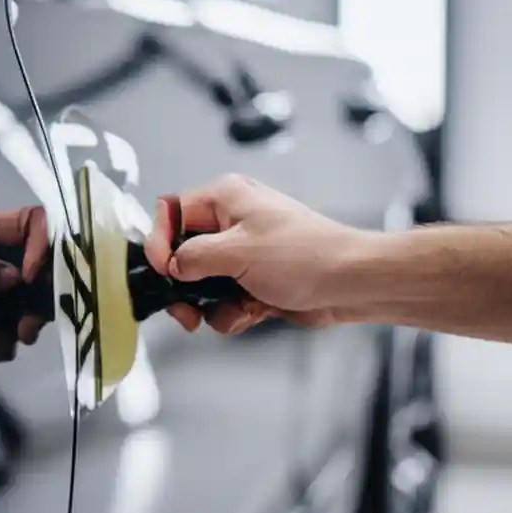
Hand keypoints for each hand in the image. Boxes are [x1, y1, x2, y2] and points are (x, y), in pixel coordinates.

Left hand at [0, 205, 50, 363]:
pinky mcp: (0, 316)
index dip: (40, 244)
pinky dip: (8, 340)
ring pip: (35, 299)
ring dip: (26, 324)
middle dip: (38, 298)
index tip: (32, 278)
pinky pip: (20, 325)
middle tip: (29, 323)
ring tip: (12, 338)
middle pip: (42, 264)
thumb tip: (16, 276)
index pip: (29, 221)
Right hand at [143, 174, 367, 333]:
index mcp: (225, 198)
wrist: (351, 283)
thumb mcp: (237, 252)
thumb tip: (171, 266)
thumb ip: (193, 257)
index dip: (160, 244)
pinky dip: (234, 313)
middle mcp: (231, 222)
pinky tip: (254, 314)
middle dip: (185, 288)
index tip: (163, 272)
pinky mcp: (255, 281)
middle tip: (186, 311)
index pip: (171, 214)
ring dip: (212, 306)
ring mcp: (244, 253)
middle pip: (183, 255)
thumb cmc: (305, 255)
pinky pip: (225, 300)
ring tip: (235, 311)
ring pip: (202, 284)